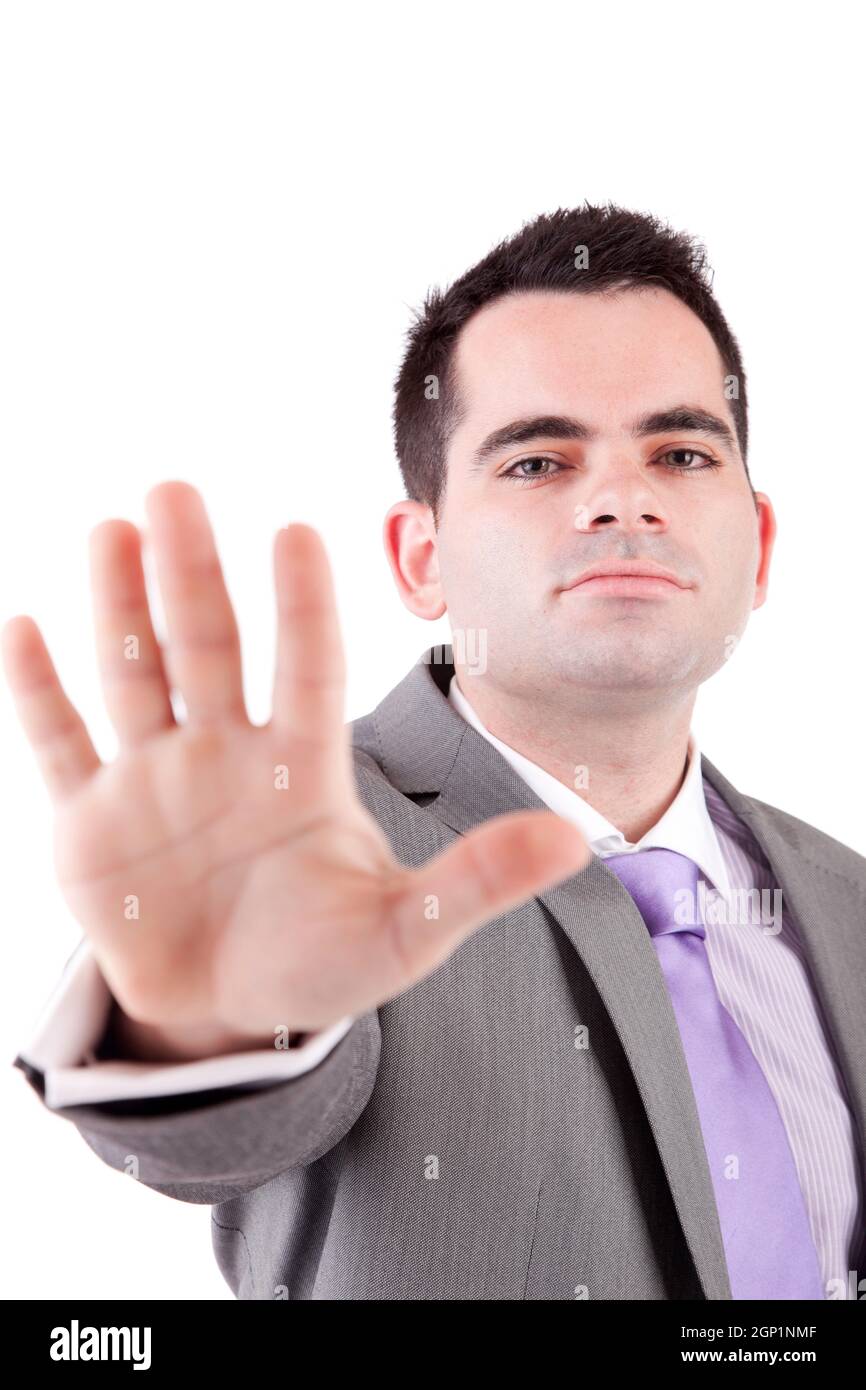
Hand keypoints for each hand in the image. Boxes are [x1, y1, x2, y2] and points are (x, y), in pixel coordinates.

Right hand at [3, 482, 589, 1056]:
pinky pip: (61, 746)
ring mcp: (154, 782)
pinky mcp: (90, 823)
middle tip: (176, 490)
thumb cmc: (318, 959)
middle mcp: (226, 754)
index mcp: (303, 768)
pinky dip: (40, 693)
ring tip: (110, 530)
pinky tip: (24, 625)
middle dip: (192, 575)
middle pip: (208, 648)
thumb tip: (579, 839)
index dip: (301, 608)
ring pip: (134, 677)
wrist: (228, 1009)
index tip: (296, 531)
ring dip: (118, 608)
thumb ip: (478, 881)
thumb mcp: (404, 930)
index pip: (307, 669)